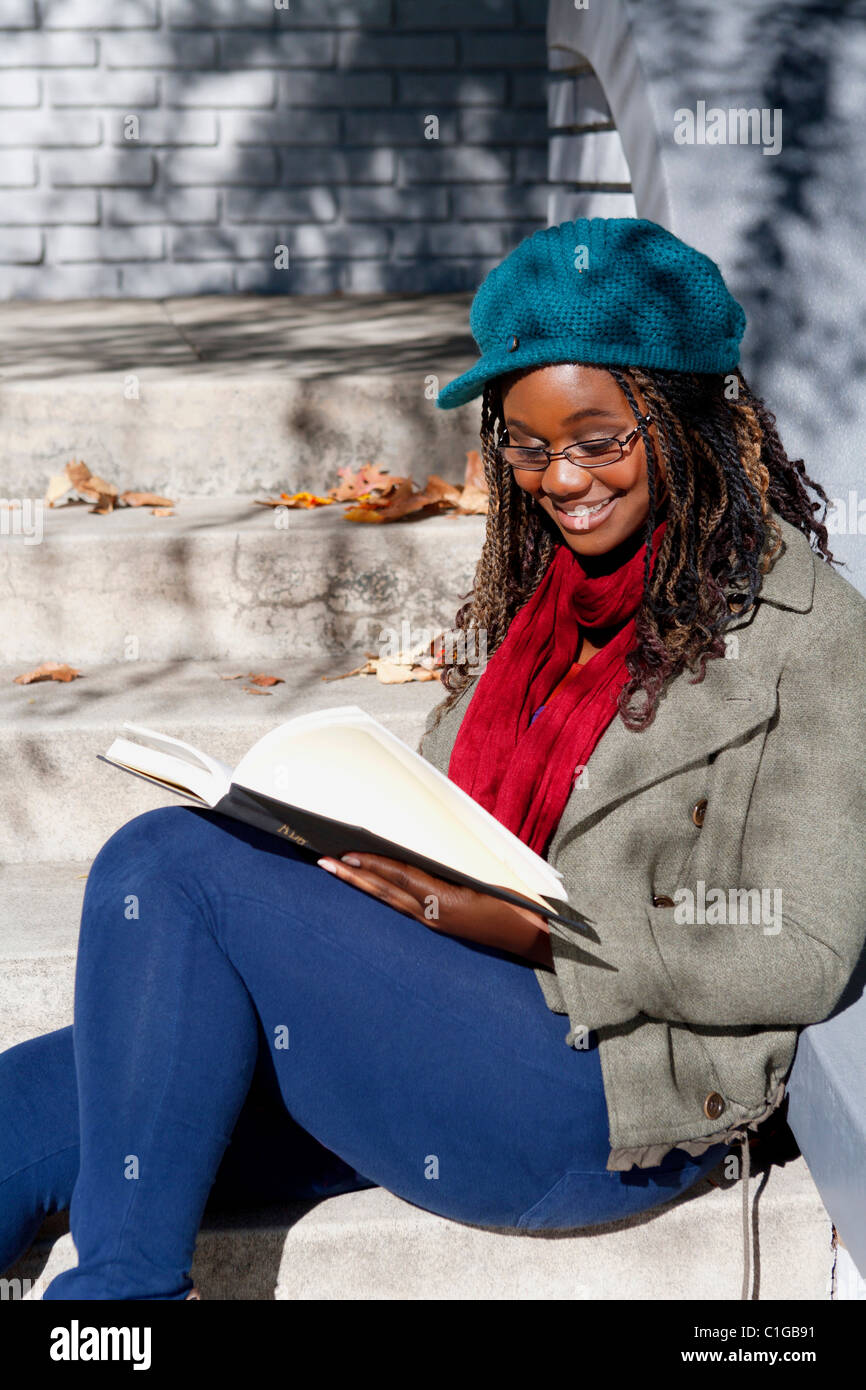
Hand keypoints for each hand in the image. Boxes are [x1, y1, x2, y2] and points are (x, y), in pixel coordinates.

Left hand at [316, 853, 553, 965]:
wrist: (536, 938)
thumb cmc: (518, 905)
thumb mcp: (486, 881)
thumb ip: (453, 870)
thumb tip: (422, 857)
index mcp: (445, 900)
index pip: (401, 876)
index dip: (374, 864)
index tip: (348, 853)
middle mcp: (434, 913)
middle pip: (385, 889)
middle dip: (354, 874)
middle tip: (324, 861)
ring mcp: (435, 921)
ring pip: (390, 899)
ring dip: (362, 883)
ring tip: (337, 869)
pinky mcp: (440, 924)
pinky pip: (404, 906)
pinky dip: (384, 892)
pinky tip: (372, 884)